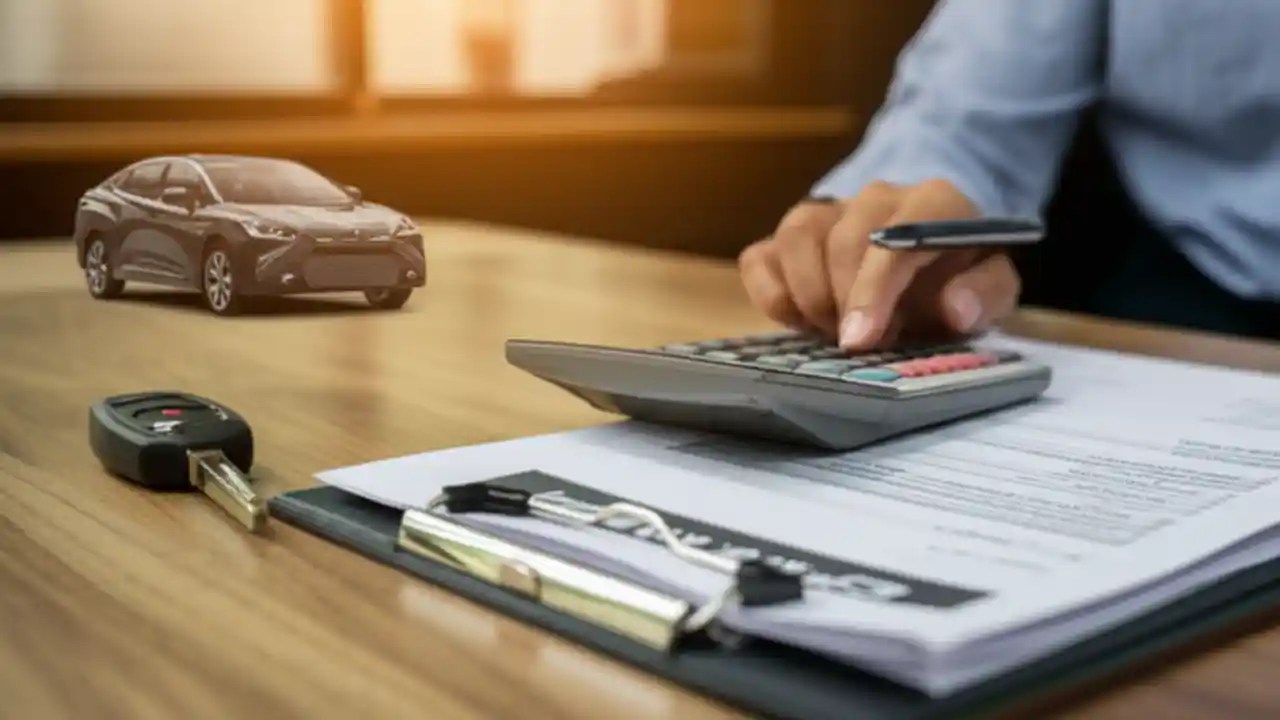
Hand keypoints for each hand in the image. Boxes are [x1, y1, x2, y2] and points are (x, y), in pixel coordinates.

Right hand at [737, 179, 1021, 349]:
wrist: (926, 257)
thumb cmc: (955, 277)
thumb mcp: (991, 289)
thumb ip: (984, 294)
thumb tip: (955, 309)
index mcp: (933, 202)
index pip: (896, 235)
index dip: (874, 288)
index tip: (861, 339)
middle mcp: (875, 196)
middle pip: (842, 238)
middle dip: (844, 301)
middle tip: (856, 346)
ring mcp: (826, 211)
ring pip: (796, 238)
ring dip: (810, 297)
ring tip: (833, 331)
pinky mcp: (786, 236)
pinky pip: (760, 260)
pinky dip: (773, 297)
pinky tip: (803, 321)